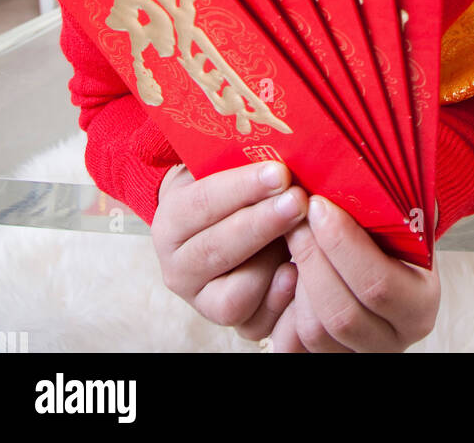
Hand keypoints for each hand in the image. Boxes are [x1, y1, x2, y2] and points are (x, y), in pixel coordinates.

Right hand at [151, 161, 307, 340]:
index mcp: (172, 222)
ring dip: (270, 265)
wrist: (225, 226)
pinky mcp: (236, 324)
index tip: (280, 172)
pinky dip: (280, 301)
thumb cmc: (231, 187)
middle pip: (216, 250)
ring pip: (233, 297)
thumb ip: (243, 159)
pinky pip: (257, 324)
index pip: (202, 203)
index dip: (242, 188)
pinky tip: (299, 273)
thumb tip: (282, 149)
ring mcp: (205, 301)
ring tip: (302, 235)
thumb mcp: (226, 166)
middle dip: (262, 224)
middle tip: (298, 201)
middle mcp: (179, 268)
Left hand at [264, 195, 439, 352]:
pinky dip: (282, 311)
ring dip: (295, 282)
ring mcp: (359, 353)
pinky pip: (293, 346)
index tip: (318, 205)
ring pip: (314, 332)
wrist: (391, 262)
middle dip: (312, 260)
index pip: (377, 283)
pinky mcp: (329, 357)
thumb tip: (366, 165)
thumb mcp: (406, 218)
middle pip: (341, 313)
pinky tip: (284, 272)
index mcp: (420, 304)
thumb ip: (395, 203)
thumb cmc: (395, 234)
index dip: (342, 244)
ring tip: (291, 238)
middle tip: (294, 218)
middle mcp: (394, 338)